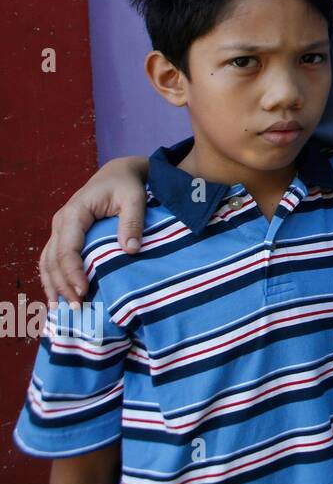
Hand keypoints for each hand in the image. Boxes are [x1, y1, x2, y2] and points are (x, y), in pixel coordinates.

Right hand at [38, 156, 149, 306]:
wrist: (118, 174)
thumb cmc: (127, 185)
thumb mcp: (135, 198)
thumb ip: (133, 222)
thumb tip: (131, 250)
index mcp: (74, 213)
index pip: (68, 249)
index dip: (73, 272)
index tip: (83, 292)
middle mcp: (60, 222)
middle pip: (54, 260)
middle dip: (62, 285)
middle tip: (76, 308)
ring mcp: (59, 229)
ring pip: (47, 261)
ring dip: (53, 285)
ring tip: (61, 309)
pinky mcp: (64, 234)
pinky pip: (51, 259)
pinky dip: (52, 278)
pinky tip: (56, 296)